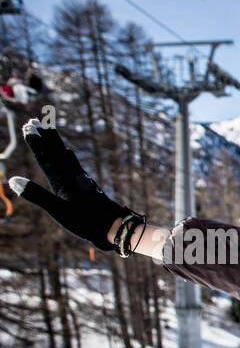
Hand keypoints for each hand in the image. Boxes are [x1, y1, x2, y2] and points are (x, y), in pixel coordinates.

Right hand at [8, 119, 139, 251]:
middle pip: (56, 152)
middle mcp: (72, 177)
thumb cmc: (87, 221)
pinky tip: (69, 154)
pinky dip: (68, 156)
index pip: (46, 158)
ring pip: (66, 156)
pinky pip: (75, 165)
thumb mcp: (58, 211)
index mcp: (62, 181)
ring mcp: (83, 181)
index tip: (28, 127)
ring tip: (50, 131)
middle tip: (35, 120)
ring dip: (56, 143)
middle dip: (45, 136)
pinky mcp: (90, 187)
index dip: (36, 143)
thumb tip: (13, 180)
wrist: (117, 227)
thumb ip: (36, 195)